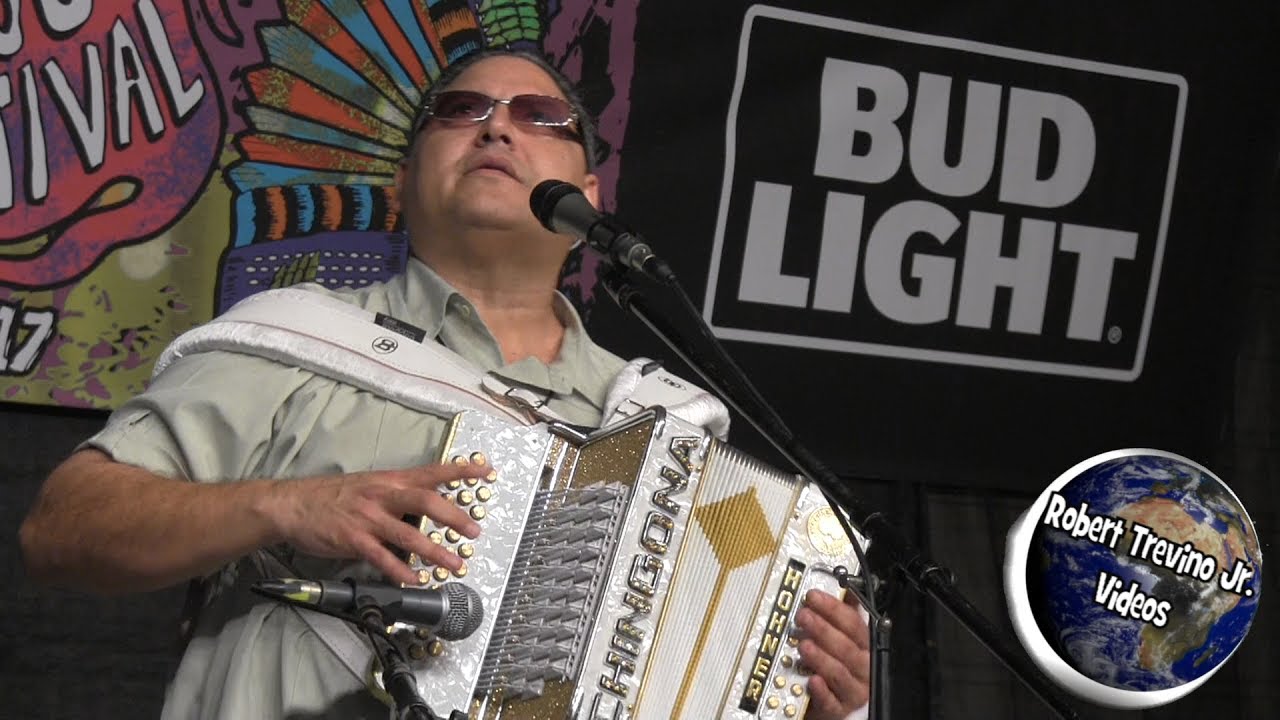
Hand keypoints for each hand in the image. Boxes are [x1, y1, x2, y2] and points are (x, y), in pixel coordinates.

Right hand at [267, 460, 489, 584]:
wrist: (293, 504)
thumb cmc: (332, 496)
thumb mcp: (370, 485)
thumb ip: (398, 493)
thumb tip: (427, 505)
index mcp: (389, 480)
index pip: (431, 472)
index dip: (459, 470)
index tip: (485, 470)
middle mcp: (382, 495)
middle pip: (426, 501)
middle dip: (454, 516)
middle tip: (475, 530)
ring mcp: (368, 518)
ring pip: (408, 533)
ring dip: (434, 550)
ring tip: (453, 563)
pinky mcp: (352, 539)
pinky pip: (381, 556)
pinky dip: (400, 569)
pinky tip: (414, 579)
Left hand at [796, 589, 870, 719]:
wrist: (826, 702)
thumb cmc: (835, 665)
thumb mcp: (842, 637)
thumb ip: (843, 614)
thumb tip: (845, 586)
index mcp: (865, 647)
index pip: (853, 623)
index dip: (832, 608)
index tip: (813, 597)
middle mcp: (862, 668)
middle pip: (847, 647)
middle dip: (823, 629)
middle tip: (803, 616)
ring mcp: (852, 690)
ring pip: (839, 672)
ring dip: (821, 657)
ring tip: (803, 644)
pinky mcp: (839, 709)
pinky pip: (831, 701)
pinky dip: (822, 691)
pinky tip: (811, 679)